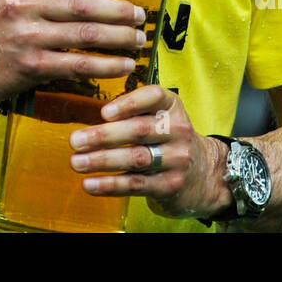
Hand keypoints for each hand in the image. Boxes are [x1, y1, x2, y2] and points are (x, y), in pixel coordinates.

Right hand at [0, 0, 147, 108]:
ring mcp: (27, 37)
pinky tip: (122, 65)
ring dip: (120, 39)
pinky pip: (78, 65)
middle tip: (140, 16)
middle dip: (119, 11)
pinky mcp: (31, 67)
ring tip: (139, 40)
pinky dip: (105, 65)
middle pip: (83, 4)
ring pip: (86, 36)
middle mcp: (22, 5)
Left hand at [68, 85, 228, 220]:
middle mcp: (178, 130)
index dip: (128, 103)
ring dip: (102, 161)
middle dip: (104, 136)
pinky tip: (90, 184)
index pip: (154, 97)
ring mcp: (176, 159)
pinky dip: (110, 185)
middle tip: (76, 140)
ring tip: (76, 162)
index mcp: (172, 106)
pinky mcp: (170, 185)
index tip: (104, 112)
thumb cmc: (169, 139)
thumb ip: (133, 111)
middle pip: (139, 130)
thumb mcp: (160, 116)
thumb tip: (92, 117)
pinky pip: (136, 184)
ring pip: (136, 158)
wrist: (205, 173)